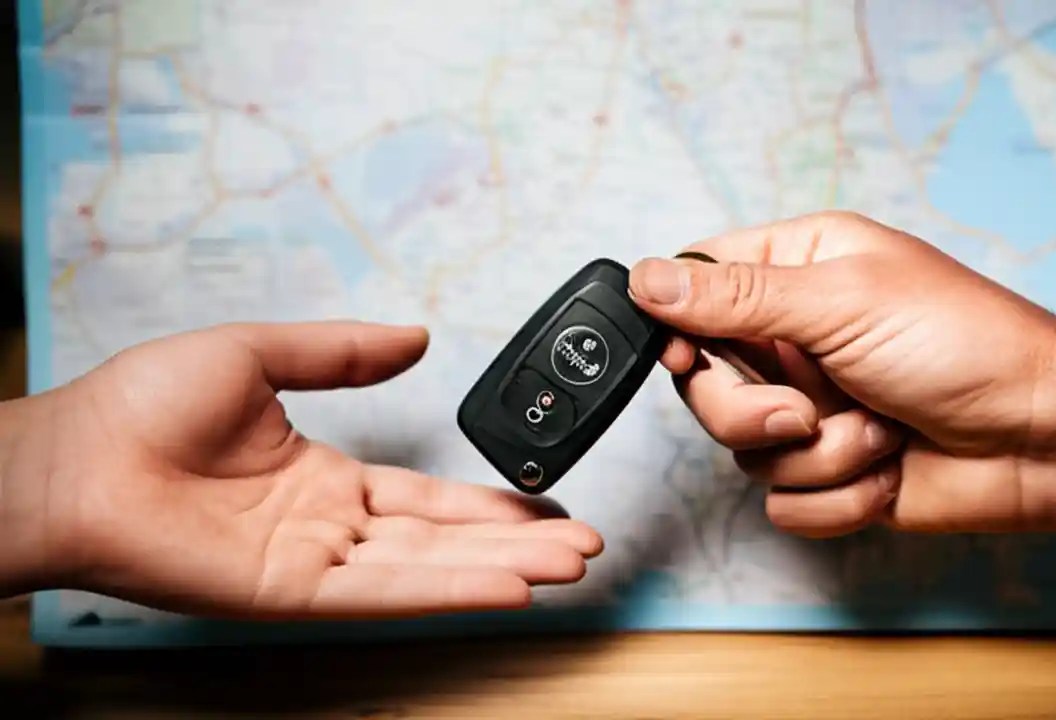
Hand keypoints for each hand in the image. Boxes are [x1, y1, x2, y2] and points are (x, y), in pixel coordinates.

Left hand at [0, 322, 601, 617]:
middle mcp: (328, 525)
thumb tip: (416, 336)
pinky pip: (386, 592)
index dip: (488, 503)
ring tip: (569, 568)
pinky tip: (505, 588)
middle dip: (517, 544)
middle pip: (444, 538)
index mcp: (322, 477)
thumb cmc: (142, 405)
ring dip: (502, 568)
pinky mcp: (293, 592)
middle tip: (582, 546)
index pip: (426, 495)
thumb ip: (344, 350)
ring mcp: (314, 562)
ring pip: (428, 567)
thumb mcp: (262, 352)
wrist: (76, 454)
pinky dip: (449, 590)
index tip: (543, 505)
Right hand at [627, 211, 1055, 568]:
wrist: (1046, 443)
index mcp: (799, 270)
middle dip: (755, 409)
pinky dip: (837, 494)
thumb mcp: (842, 301)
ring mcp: (812, 407)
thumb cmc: (968, 347)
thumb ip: (736, 296)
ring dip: (816, 452)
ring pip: (741, 449)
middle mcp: (796, 339)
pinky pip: (782, 499)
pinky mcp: (830, 470)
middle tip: (806, 408)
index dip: (679, 325)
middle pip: (704, 381)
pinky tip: (888, 469)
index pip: (697, 284)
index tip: (691, 353)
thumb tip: (647, 278)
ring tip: (878, 431)